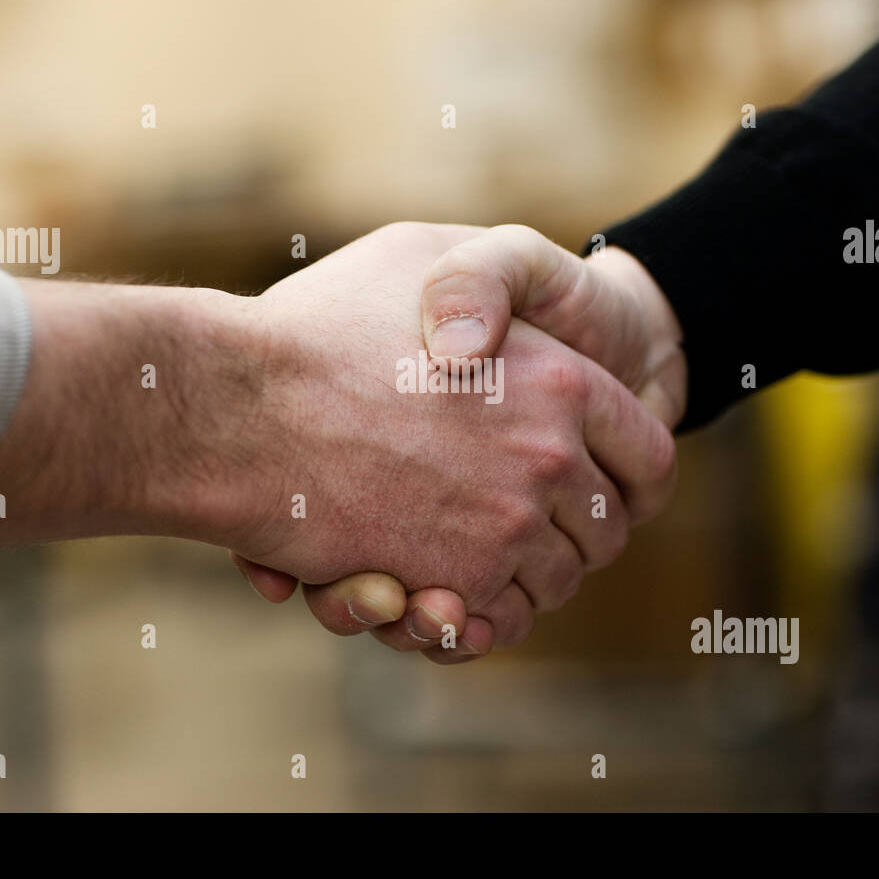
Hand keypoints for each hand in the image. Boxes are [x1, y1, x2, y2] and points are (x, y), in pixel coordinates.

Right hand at [230, 222, 674, 659]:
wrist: (232, 401)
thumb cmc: (319, 321)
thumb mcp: (422, 254)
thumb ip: (490, 284)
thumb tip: (517, 340)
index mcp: (561, 381)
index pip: (646, 458)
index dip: (629, 477)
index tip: (599, 486)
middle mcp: (549, 458)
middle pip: (603, 532)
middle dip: (569, 534)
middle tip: (522, 521)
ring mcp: (506, 527)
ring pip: (552, 584)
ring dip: (516, 580)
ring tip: (467, 553)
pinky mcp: (454, 582)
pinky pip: (492, 623)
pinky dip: (471, 621)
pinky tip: (432, 590)